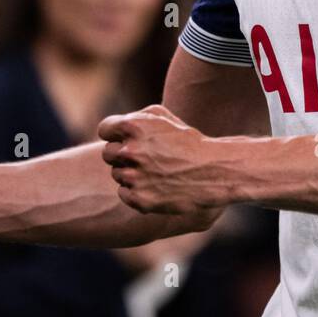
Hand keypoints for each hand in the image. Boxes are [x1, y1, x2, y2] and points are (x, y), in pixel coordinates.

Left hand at [98, 105, 227, 214]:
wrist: (212, 171)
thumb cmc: (187, 140)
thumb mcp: (163, 117)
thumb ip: (134, 118)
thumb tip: (114, 128)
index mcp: (133, 127)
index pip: (104, 130)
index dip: (115, 134)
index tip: (127, 139)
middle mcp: (130, 152)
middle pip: (108, 154)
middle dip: (122, 155)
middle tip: (145, 157)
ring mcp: (134, 177)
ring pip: (117, 174)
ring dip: (131, 173)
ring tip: (155, 170)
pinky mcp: (139, 199)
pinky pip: (124, 193)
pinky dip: (136, 191)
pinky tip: (155, 185)